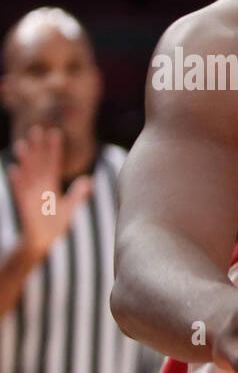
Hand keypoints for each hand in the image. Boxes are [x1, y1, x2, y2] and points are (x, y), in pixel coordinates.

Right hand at [6, 126, 92, 261]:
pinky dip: (17, 181)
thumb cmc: (53, 226)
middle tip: (36, 129)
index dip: (54, 149)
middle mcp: (39, 187)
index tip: (55, 133)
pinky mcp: (24, 206)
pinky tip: (14, 170)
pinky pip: (20, 192)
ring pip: (27, 174)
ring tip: (23, 144)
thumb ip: (78, 194)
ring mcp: (30, 195)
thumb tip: (88, 181)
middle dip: (37, 148)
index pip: (53, 164)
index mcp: (49, 186)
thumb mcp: (69, 208)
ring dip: (25, 160)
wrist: (41, 243)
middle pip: (38, 164)